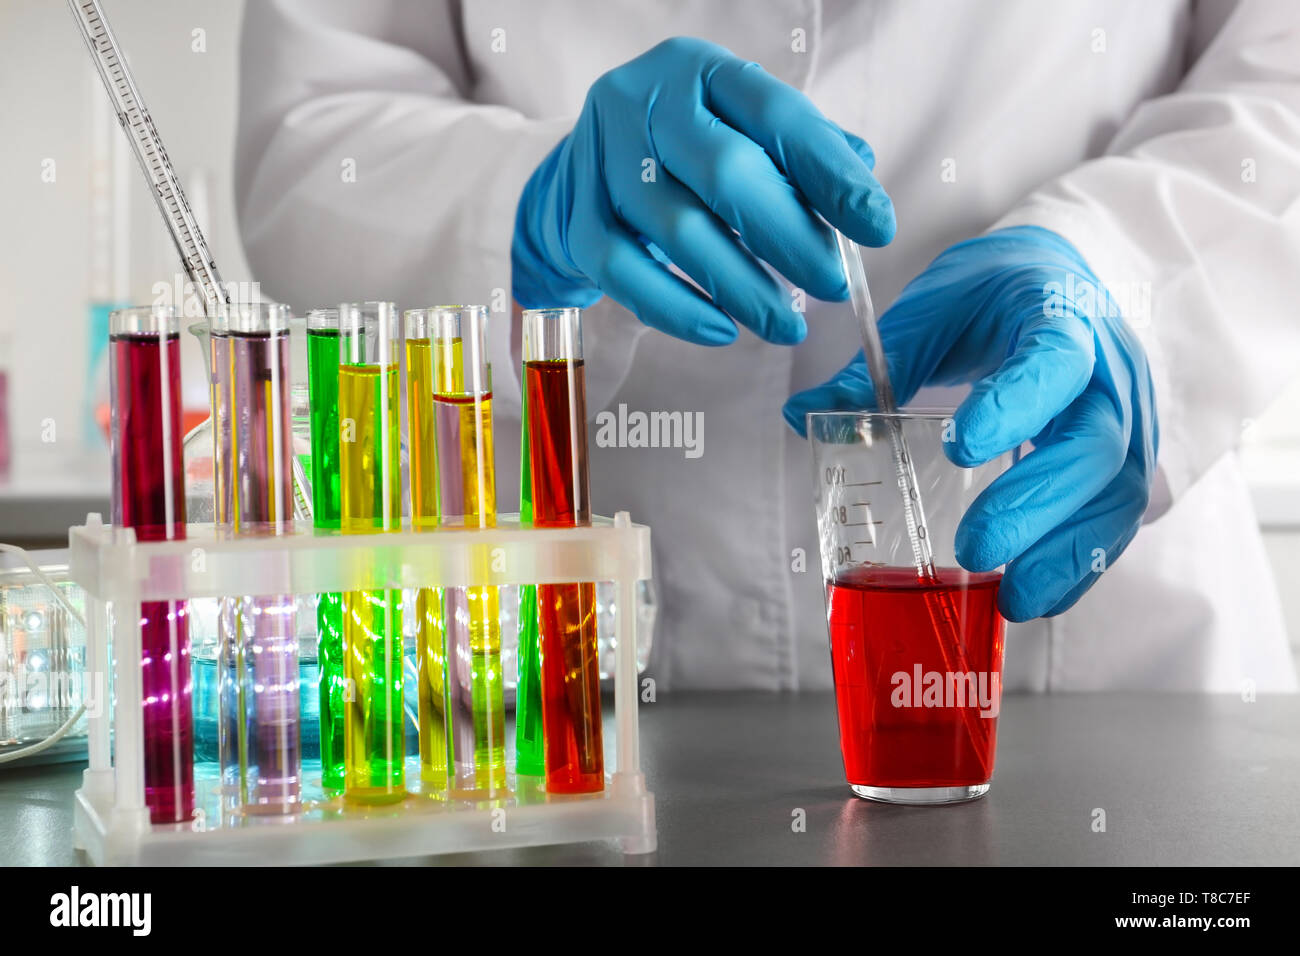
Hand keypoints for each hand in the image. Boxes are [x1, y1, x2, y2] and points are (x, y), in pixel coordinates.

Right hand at [511, 37, 895, 344]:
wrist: (578, 173)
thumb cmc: (681, 154)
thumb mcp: (740, 133)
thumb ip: (800, 157)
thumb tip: (863, 199)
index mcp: (700, 69)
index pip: (776, 115)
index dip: (831, 173)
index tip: (875, 226)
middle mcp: (645, 102)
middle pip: (723, 172)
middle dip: (788, 236)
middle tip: (831, 285)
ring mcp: (601, 160)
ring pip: (676, 229)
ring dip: (740, 286)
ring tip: (786, 325)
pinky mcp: (576, 219)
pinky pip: (625, 273)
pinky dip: (676, 309)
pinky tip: (722, 331)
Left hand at [783, 226, 1157, 620]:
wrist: (1057, 275)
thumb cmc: (991, 294)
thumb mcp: (931, 311)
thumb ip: (875, 367)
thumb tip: (800, 416)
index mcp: (1059, 312)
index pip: (1053, 357)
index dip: (1014, 405)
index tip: (960, 447)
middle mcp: (1110, 369)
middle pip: (1094, 444)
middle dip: (1035, 505)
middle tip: (974, 549)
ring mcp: (1129, 417)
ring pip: (1118, 492)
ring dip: (1066, 553)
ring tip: (1012, 599)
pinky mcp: (1128, 458)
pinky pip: (1117, 517)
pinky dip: (1080, 562)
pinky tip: (1036, 596)